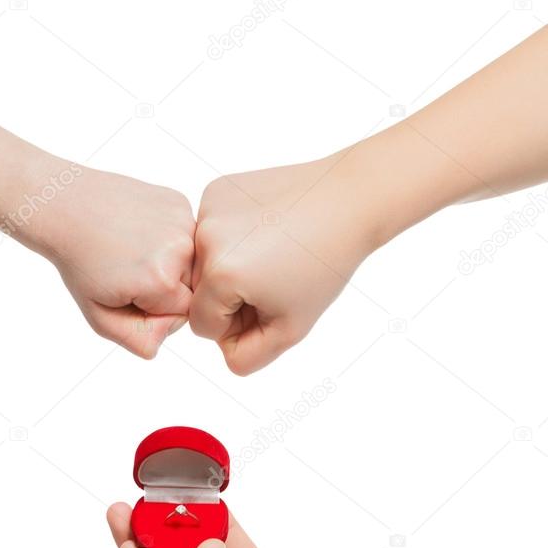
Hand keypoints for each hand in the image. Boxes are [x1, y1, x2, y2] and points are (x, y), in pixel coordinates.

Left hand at [33, 163, 195, 357]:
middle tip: (128, 272)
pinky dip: (166, 239)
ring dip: (168, 264)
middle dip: (165, 288)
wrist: (64, 207)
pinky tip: (138, 232)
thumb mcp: (100, 317)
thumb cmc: (80, 262)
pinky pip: (185, 236)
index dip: (156, 311)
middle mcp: (180, 247)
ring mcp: (182, 219)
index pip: (184, 314)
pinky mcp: (179, 201)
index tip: (129, 295)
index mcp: (162, 280)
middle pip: (192, 288)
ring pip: (191, 261)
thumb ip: (139, 340)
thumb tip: (168, 335)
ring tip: (132, 251)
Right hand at [190, 149, 384, 374]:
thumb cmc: (323, 265)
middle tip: (274, 282)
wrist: (348, 201)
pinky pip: (212, 235)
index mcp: (221, 274)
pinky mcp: (217, 190)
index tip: (269, 307)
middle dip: (231, 299)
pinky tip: (266, 232)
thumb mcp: (291, 329)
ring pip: (203, 264)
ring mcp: (209, 208)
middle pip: (199, 294)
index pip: (202, 326)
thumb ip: (249, 357)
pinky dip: (233, 241)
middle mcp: (205, 237)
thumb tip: (225, 352)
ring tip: (272, 256)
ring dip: (229, 270)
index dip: (236, 328)